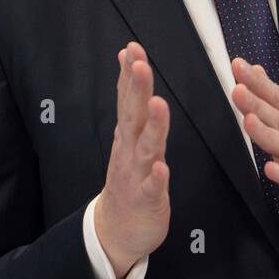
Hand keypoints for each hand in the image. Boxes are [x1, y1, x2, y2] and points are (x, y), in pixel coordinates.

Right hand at [95, 41, 170, 278]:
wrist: (117, 229)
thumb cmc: (129, 178)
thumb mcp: (128, 137)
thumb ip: (131, 104)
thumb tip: (131, 66)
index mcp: (128, 134)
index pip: (127, 98)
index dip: (129, 74)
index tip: (132, 48)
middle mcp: (129, 149)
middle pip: (133, 115)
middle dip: (137, 88)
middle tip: (140, 63)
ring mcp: (136, 174)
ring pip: (146, 146)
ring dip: (153, 125)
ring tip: (157, 103)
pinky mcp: (146, 199)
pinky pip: (152, 187)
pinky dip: (156, 177)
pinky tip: (162, 168)